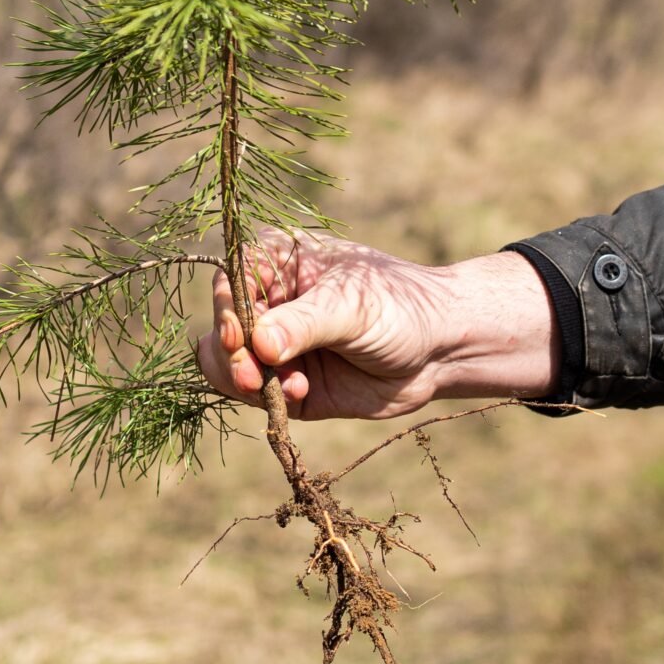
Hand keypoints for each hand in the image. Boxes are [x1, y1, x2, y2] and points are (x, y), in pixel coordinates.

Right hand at [195, 228, 560, 421]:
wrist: (442, 350)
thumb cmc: (402, 306)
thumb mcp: (352, 307)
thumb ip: (303, 324)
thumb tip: (257, 343)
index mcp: (279, 263)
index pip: (229, 282)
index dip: (226, 311)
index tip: (240, 337)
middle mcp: (271, 304)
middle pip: (221, 329)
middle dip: (232, 357)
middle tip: (254, 378)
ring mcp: (276, 347)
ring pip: (228, 366)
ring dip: (248, 382)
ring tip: (286, 388)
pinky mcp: (287, 385)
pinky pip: (255, 396)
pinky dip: (269, 399)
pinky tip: (300, 394)